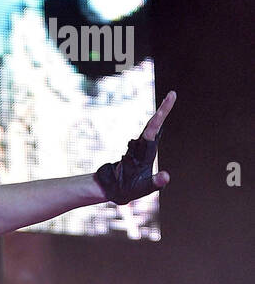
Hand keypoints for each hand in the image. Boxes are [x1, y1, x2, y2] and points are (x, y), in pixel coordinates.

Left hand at [95, 89, 175, 204]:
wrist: (112, 188)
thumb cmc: (126, 189)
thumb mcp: (141, 189)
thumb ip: (154, 183)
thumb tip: (167, 176)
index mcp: (143, 152)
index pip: (153, 129)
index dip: (161, 115)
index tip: (168, 100)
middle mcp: (142, 146)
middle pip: (153, 124)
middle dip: (163, 109)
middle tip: (172, 94)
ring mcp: (141, 147)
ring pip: (152, 127)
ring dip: (160, 114)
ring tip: (169, 99)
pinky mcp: (142, 150)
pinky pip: (151, 134)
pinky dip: (157, 124)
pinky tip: (160, 119)